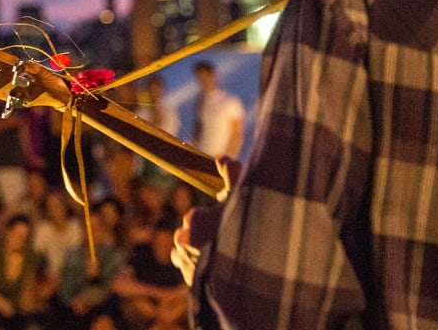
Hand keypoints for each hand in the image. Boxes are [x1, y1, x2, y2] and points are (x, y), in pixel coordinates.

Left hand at [171, 155, 241, 285]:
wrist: (253, 271)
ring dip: (196, 252)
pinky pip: (187, 270)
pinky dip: (196, 268)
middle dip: (202, 236)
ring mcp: (186, 261)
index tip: (225, 226)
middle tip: (224, 242)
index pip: (196, 217)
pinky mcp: (189, 280)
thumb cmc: (249, 228)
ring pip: (185, 251)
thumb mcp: (243, 196)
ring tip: (219, 257)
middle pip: (189, 234)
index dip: (212, 220)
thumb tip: (221, 157)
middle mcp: (184, 239)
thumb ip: (233, 174)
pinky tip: (214, 269)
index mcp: (194, 218)